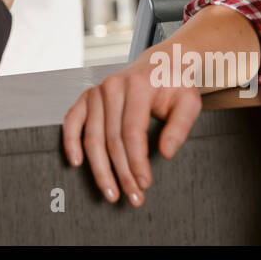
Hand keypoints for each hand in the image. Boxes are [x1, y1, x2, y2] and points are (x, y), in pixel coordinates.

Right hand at [62, 55, 201, 205]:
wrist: (160, 63)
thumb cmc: (175, 84)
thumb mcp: (189, 102)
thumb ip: (180, 127)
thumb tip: (166, 153)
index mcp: (138, 86)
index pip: (132, 132)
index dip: (136, 161)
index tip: (144, 183)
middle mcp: (112, 86)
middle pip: (111, 138)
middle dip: (121, 172)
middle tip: (132, 196)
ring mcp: (96, 91)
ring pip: (93, 136)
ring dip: (100, 168)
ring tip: (110, 192)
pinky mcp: (87, 96)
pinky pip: (72, 121)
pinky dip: (71, 142)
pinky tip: (76, 162)